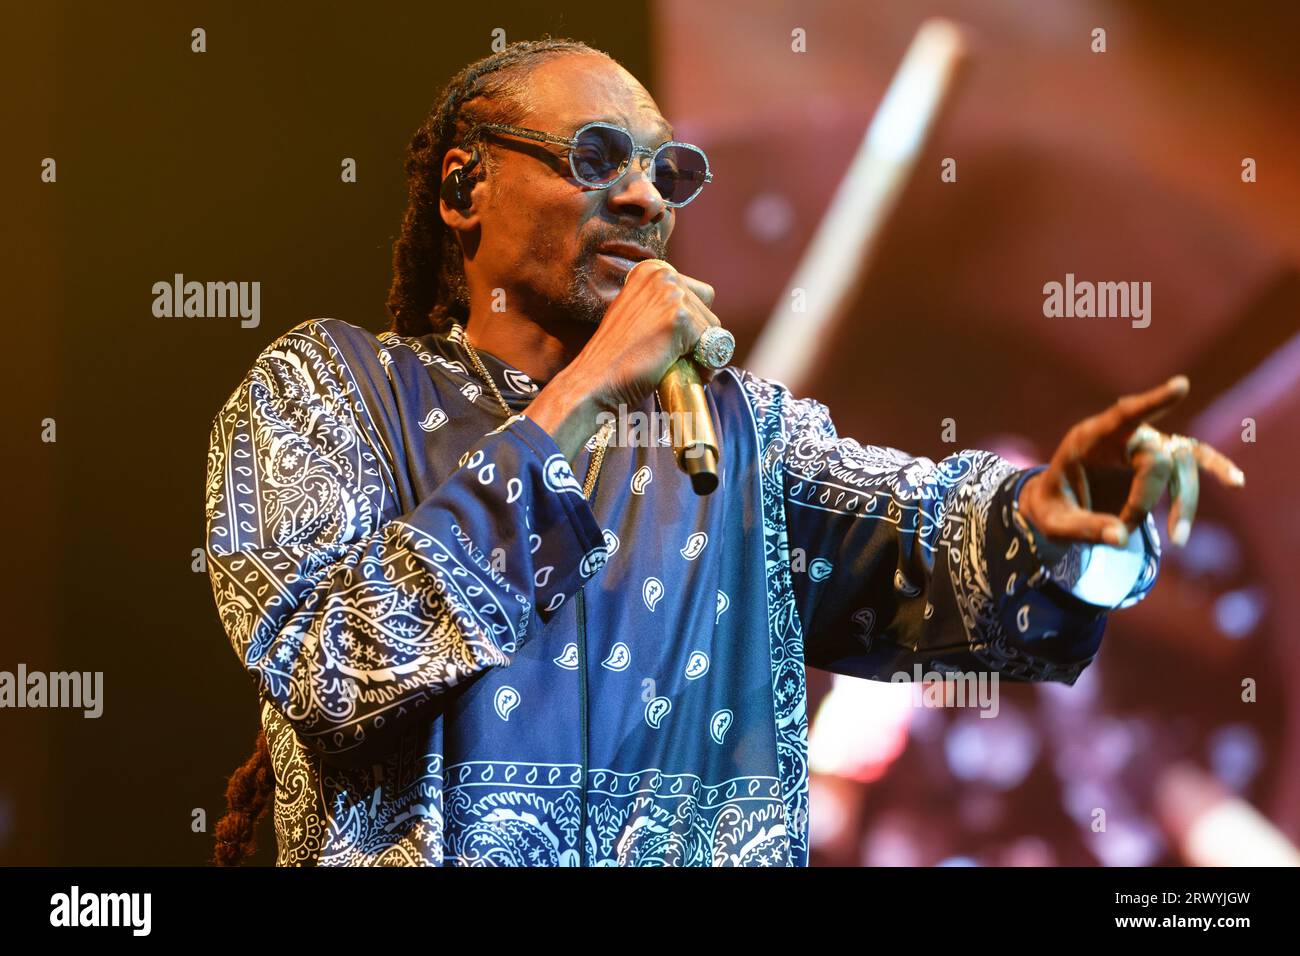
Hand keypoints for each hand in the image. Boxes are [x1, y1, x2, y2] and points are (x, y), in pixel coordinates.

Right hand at [561, 259, 720, 412]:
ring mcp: (671, 295)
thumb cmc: (614, 356)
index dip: (691, 322)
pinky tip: (677, 371)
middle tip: (672, 356)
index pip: (698, 293)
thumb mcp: (636, 313)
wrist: (595, 380)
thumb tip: (699, 316)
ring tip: (671, 364)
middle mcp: (662, 275)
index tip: (670, 341)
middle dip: (698, 336)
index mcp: (651, 269)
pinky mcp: (679, 319)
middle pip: (709, 308)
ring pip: (713, 328)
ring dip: (700, 352)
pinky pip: (712, 345)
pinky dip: (703, 365)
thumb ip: (661, 305)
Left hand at [1018, 375, 1244, 552]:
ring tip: (1179, 540)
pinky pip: (1193, 462)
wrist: (1056, 506)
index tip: (1182, 386)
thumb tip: (1121, 538)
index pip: (1122, 414)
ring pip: (1179, 465)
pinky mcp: (1160, 462)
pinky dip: (1214, 469)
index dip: (1151, 402)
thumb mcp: (1054, 523)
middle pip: (1155, 458)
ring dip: (1184, 503)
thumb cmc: (1052, 509)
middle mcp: (1121, 436)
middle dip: (1145, 499)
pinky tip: (1236, 480)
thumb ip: (1083, 528)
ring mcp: (1144, 446)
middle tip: (1123, 530)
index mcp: (1088, 439)